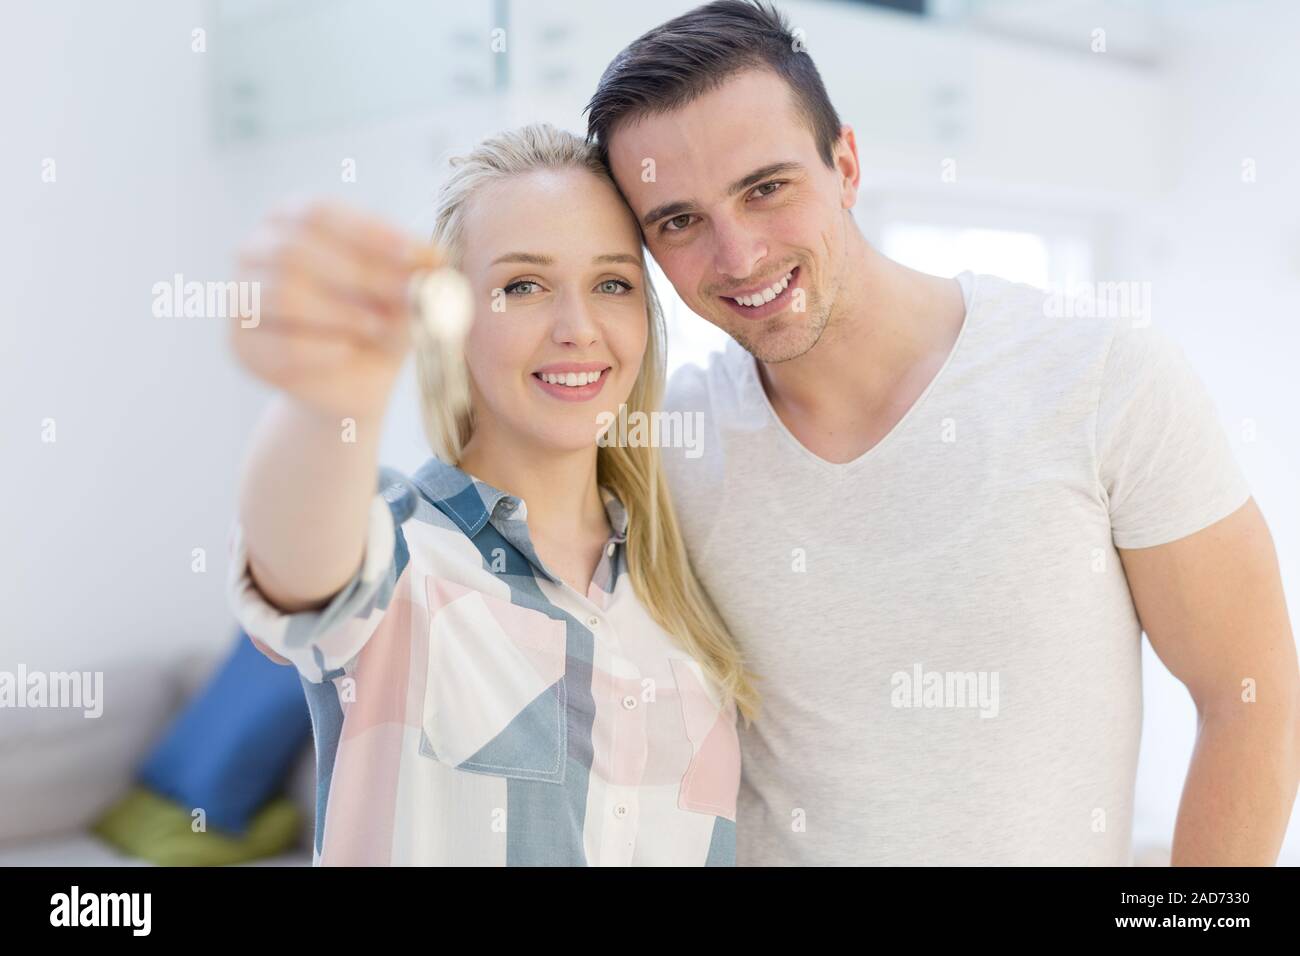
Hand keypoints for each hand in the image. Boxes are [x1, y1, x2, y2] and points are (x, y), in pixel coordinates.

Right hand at [229, 200, 442, 419]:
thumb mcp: (404, 293)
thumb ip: (412, 274)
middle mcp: (256, 249)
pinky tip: (348, 351)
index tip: (417, 255)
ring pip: (283, 295)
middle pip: (297, 250)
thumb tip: (432, 260)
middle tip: (409, 294)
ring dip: (342, 312)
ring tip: (378, 326)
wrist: (356, 381)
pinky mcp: (242, 346)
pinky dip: (323, 350)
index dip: (370, 232)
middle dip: (362, 273)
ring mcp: (241, 297)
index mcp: (290, 219)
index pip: (319, 212)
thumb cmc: (380, 320)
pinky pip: (281, 345)